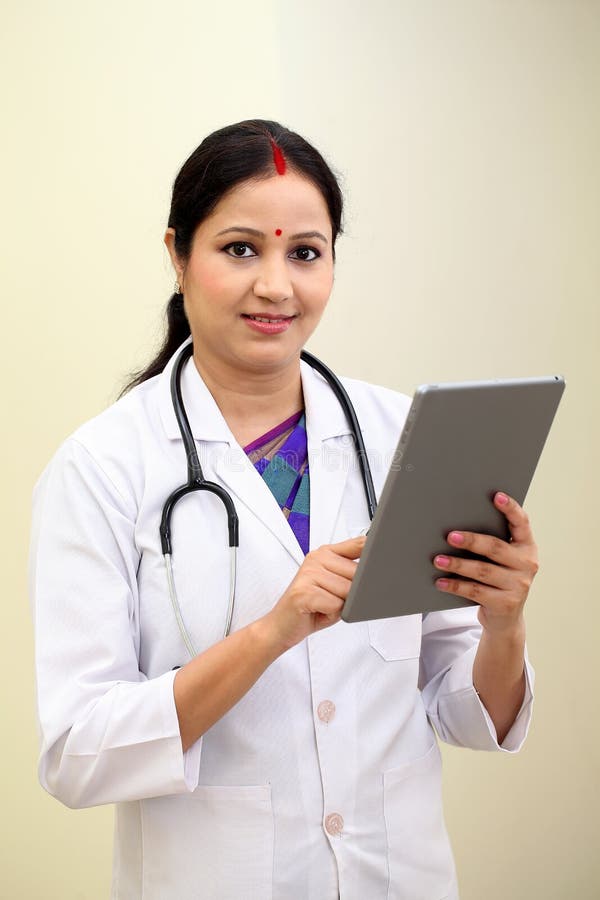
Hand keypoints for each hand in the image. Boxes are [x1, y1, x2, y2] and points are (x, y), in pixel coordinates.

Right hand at [262, 535, 365, 652]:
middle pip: (357, 575)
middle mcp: (316, 559)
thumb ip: (352, 574)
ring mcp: (308, 573)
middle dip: (352, 594)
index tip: (384, 557)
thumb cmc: (312, 606)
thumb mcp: (336, 585)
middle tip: (332, 598)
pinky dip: (331, 615)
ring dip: (340, 606)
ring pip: (348, 592)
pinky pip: (336, 605)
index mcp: (326, 552)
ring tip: (324, 606)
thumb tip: (375, 573)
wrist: (282, 625)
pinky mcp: (304, 592)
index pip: (359, 544)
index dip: (375, 553)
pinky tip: (318, 611)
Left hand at [432, 492, 538, 636]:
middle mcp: (527, 564)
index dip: (510, 508)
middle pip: (495, 548)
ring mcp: (518, 585)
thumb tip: (455, 526)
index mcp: (527, 547)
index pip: (522, 523)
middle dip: (471, 540)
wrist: (505, 618)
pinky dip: (455, 585)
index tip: (496, 496)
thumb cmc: (498, 579)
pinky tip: (440, 581)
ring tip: (438, 560)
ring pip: (482, 571)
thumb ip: (491, 543)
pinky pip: (475, 591)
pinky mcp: (505, 604)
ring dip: (457, 564)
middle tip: (450, 535)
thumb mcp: (502, 560)